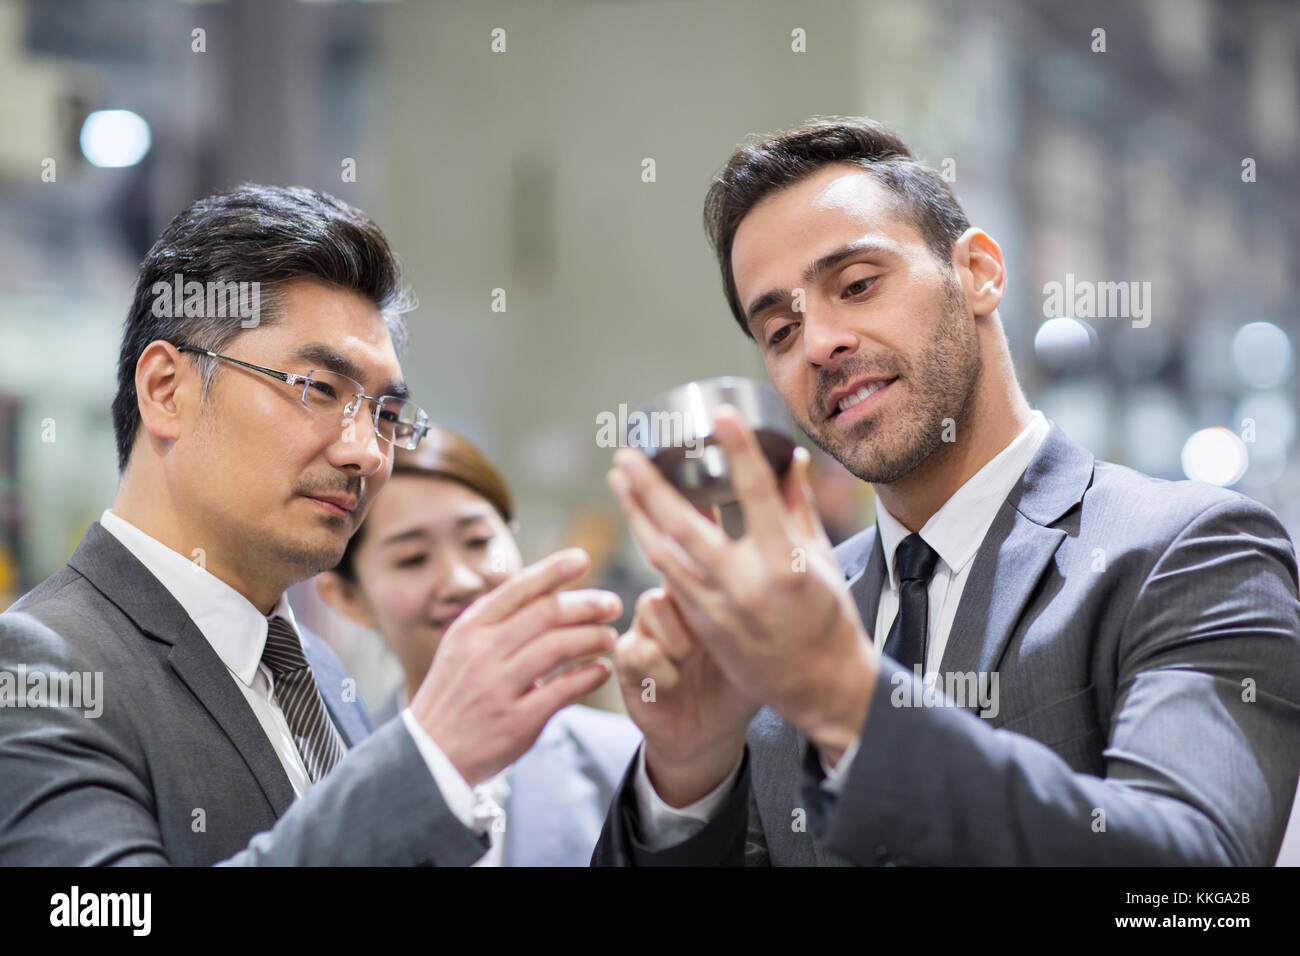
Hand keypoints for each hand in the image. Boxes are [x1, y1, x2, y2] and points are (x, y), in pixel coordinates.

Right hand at [409, 548, 620, 784]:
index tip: (581, 558)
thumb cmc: (455, 694)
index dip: (553, 570)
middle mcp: (483, 653)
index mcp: (470, 629)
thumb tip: (544, 586)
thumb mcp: (461, 647)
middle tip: (613, 604)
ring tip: (609, 637)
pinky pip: (563, 690)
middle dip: (587, 604)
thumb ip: (498, 618)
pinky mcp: (517, 721)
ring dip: (593, 638)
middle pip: (547, 614)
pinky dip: (589, 676)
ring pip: (558, 647)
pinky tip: (601, 670)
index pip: (518, 589)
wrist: (429, 755)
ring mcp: (499, 687)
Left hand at [607, 407, 876, 762]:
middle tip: (628, 455)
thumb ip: (798, 505)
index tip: (720, 415)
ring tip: (618, 479)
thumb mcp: (820, 558)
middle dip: (651, 489)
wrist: (819, 686)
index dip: (738, 452)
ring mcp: (718, 608)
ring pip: (663, 555)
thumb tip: (792, 458)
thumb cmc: (827, 618)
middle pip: (687, 528)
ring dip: (636, 514)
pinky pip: (667, 579)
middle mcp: (746, 584)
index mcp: (785, 562)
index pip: (757, 495)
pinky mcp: (702, 625)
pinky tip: (636, 521)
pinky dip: (650, 546)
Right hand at [614, 585, 760, 806]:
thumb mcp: (756, 653)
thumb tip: (780, 585)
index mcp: (705, 597)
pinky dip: (658, 667)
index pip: (702, 562)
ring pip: (652, 604)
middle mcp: (674, 606)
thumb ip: (759, 619)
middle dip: (694, 602)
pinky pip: (636, 646)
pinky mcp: (628, 657)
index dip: (710, 571)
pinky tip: (672, 681)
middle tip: (709, 635)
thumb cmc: (737, 689)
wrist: (707, 737)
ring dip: (676, 636)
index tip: (723, 603)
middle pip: (674, 572)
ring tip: (689, 659)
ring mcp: (648, 629)